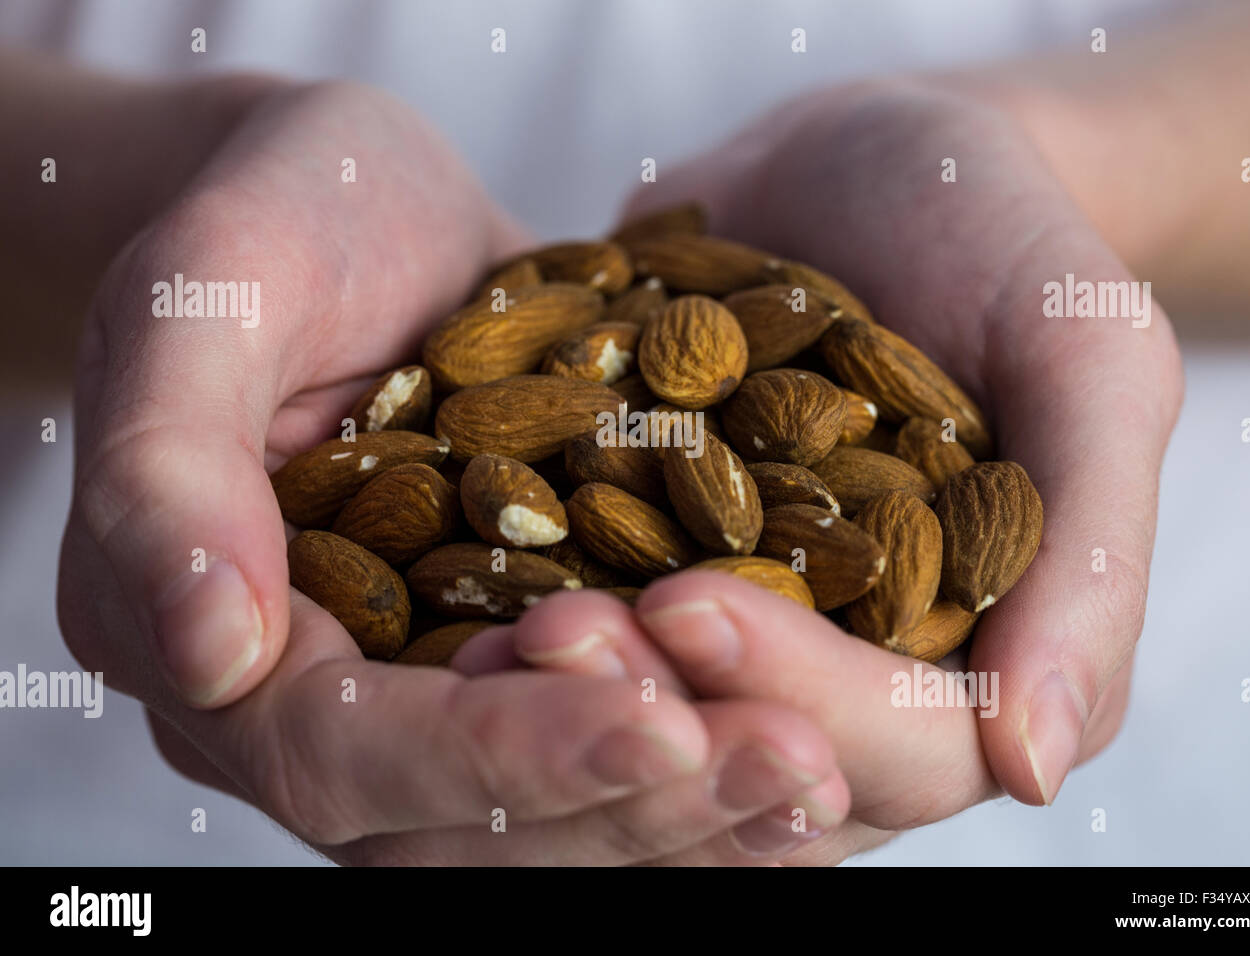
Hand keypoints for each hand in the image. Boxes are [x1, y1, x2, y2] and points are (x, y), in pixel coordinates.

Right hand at [56, 79, 849, 864]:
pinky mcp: (524, 665)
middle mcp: (325, 707)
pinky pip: (616, 747)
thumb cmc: (281, 224)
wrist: (372, 215)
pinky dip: (709, 751)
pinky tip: (817, 736)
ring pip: (555, 822)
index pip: (342, 756)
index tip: (651, 718)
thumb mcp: (204, 297)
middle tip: (790, 762)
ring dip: (695, 808)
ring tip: (821, 766)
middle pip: (468, 829)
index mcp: (216, 641)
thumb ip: (174, 467)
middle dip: (630, 803)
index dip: (495, 757)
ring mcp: (432, 698)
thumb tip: (207, 651)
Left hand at [483, 81, 1183, 861]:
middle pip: (754, 763)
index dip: (795, 698)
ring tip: (487, 627)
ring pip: (659, 730)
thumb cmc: (1000, 239)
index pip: (900, 748)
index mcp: (975, 659)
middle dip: (653, 713)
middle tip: (546, 631)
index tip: (689, 601)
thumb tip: (1039, 764)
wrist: (862, 163)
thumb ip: (1088, 551)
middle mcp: (851, 679)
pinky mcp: (649, 579)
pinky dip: (523, 631)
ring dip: (568, 699)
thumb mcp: (1087, 356)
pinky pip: (586, 640)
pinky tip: (452, 591)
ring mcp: (742, 638)